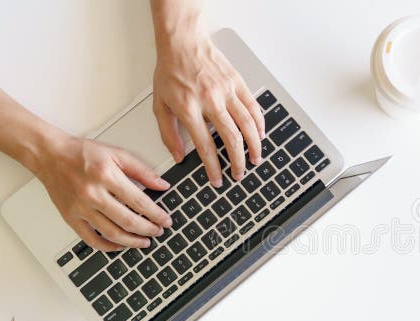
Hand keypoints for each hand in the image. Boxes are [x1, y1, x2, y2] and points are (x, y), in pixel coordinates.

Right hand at [35, 136, 172, 250]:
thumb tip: (163, 185)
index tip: (166, 221)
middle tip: (158, 232)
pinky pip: (91, 240)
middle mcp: (93, 194)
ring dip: (132, 242)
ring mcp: (80, 208)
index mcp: (107, 176)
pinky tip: (119, 246)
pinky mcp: (70, 217)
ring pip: (112, 234)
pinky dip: (107, 247)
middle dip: (148, 230)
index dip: (156, 215)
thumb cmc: (83, 153)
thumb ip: (142, 170)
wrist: (50, 156)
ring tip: (144, 242)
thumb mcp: (117, 154)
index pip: (139, 202)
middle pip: (128, 221)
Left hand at [152, 15, 263, 185]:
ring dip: (254, 146)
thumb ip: (167, 133)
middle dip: (238, 161)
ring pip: (247, 125)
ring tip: (255, 159)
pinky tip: (260, 135)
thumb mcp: (159, 104)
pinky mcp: (238, 83)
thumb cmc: (171, 71)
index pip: (205, 146)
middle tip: (239, 174)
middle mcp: (210, 101)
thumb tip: (178, 156)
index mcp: (189, 108)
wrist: (183, 42)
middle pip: (231, 139)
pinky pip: (253, 107)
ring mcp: (227, 91)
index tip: (218, 179)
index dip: (213, 167)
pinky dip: (259, 124)